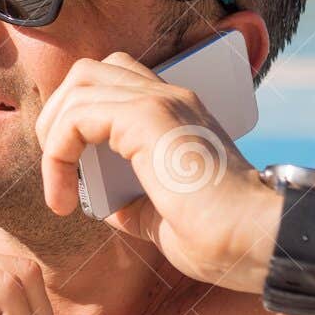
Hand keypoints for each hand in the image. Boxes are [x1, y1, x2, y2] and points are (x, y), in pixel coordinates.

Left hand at [34, 52, 281, 291]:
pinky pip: (77, 115)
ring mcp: (162, 101)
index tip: (70, 180)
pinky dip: (57, 153)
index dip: (78, 120)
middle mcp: (170, 98)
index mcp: (177, 115)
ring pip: (78, 83)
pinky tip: (64, 196)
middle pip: (89, 72)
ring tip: (58, 185)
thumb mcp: (160, 217)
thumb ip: (130, 200)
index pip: (113, 85)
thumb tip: (101, 201)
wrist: (261, 242)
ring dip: (53, 133)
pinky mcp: (149, 116)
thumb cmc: (223, 238)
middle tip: (58, 170)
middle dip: (58, 115)